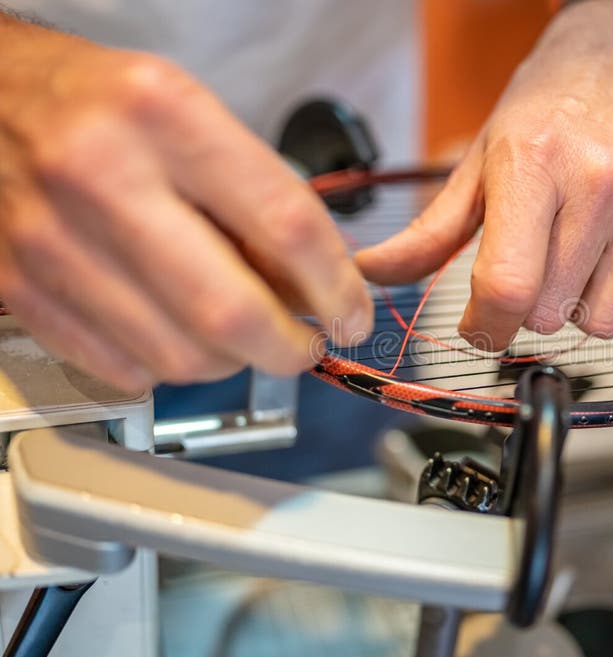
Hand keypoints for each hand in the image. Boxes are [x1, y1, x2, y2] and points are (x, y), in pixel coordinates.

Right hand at [0, 18, 371, 389]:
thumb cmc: (96, 102)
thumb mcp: (190, 113)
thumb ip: (255, 196)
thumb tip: (312, 288)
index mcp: (162, 115)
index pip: (284, 224)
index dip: (336, 288)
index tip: (352, 315)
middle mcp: (101, 175)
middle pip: (230, 313)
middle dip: (290, 348)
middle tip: (305, 345)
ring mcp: (50, 239)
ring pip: (179, 355)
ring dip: (231, 361)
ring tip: (239, 333)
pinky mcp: (17, 287)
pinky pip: (122, 369)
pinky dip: (167, 365)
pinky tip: (173, 329)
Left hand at [357, 0, 612, 351]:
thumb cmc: (546, 109)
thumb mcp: (478, 161)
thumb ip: (428, 231)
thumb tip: (370, 274)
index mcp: (534, 165)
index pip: (508, 286)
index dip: (483, 326)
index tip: (479, 324)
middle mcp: (600, 182)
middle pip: (551, 312)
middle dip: (527, 308)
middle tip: (531, 269)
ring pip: (606, 320)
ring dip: (581, 308)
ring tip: (577, 262)